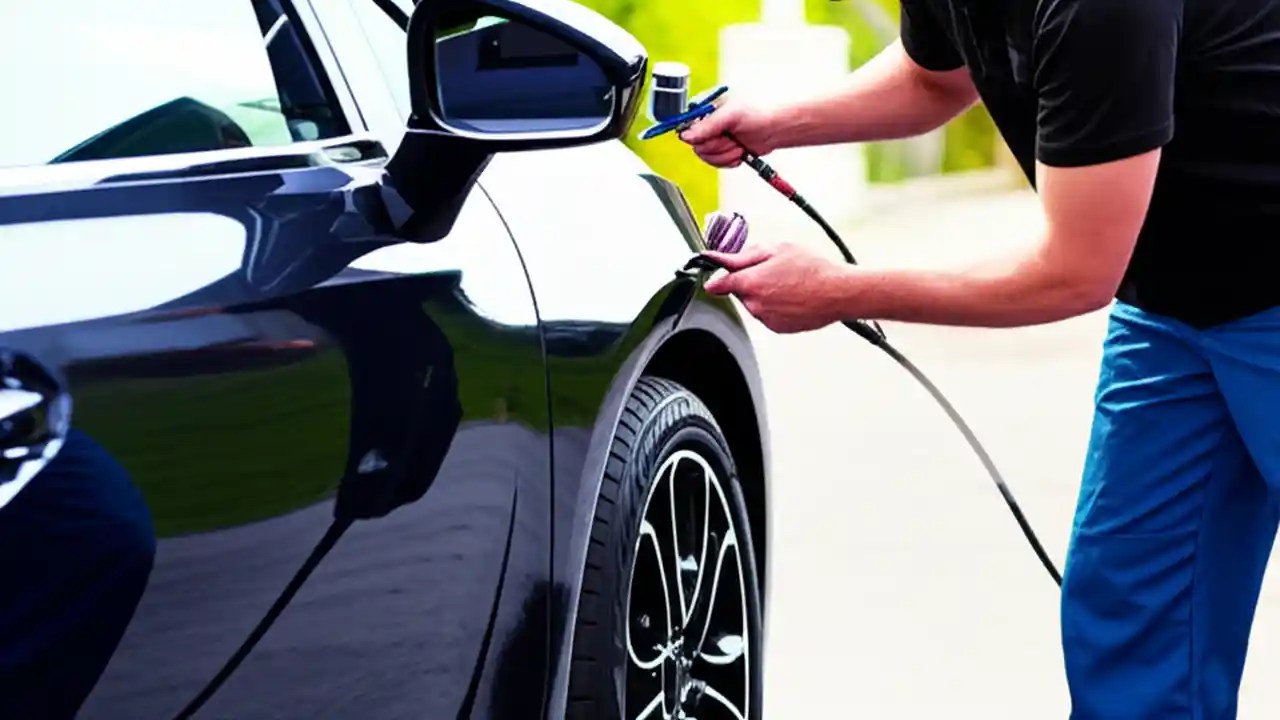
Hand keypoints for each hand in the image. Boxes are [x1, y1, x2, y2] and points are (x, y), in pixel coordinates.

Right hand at [677, 99, 778, 167]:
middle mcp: (707, 123)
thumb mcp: (731, 116)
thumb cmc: (759, 113)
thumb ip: (707, 126)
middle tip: (732, 139)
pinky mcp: (721, 150)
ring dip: (726, 154)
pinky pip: (716, 163)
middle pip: (697, 145)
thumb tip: (686, 136)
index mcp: (705, 107)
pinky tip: (739, 151)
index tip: (712, 136)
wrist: (776, 129)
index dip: (698, 135)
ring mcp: (714, 137)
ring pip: (706, 156)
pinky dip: (729, 160)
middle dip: (718, 146)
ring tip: (738, 145)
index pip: (686, 125)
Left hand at [702, 242, 847, 332]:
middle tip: (775, 270)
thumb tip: (718, 259)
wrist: (838, 292)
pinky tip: (793, 296)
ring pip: (755, 303)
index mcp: (750, 282)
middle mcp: (754, 304)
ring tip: (790, 283)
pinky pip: (768, 314)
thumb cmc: (812, 267)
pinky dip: (775, 306)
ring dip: (764, 293)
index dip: (716, 277)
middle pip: (741, 291)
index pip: (718, 283)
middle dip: (751, 280)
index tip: (713, 276)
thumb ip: (744, 256)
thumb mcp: (777, 249)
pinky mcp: (777, 328)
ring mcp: (765, 319)